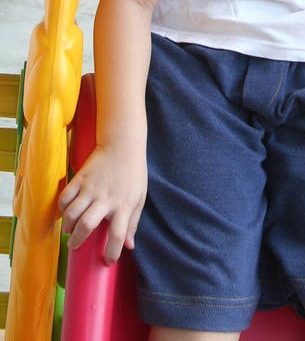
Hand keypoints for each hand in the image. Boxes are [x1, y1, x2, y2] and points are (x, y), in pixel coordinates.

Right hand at [58, 144, 147, 264]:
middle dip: (77, 241)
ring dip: (67, 226)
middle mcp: (106, 198)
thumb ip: (133, 223)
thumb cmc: (133, 174)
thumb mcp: (139, 198)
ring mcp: (91, 188)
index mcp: (123, 205)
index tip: (108, 261)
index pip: (117, 235)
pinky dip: (61, 208)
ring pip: (72, 212)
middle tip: (75, 247)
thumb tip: (129, 246)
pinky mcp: (80, 178)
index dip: (112, 253)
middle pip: (86, 225)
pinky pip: (64, 197)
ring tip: (69, 231)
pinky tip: (65, 213)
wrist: (122, 146)